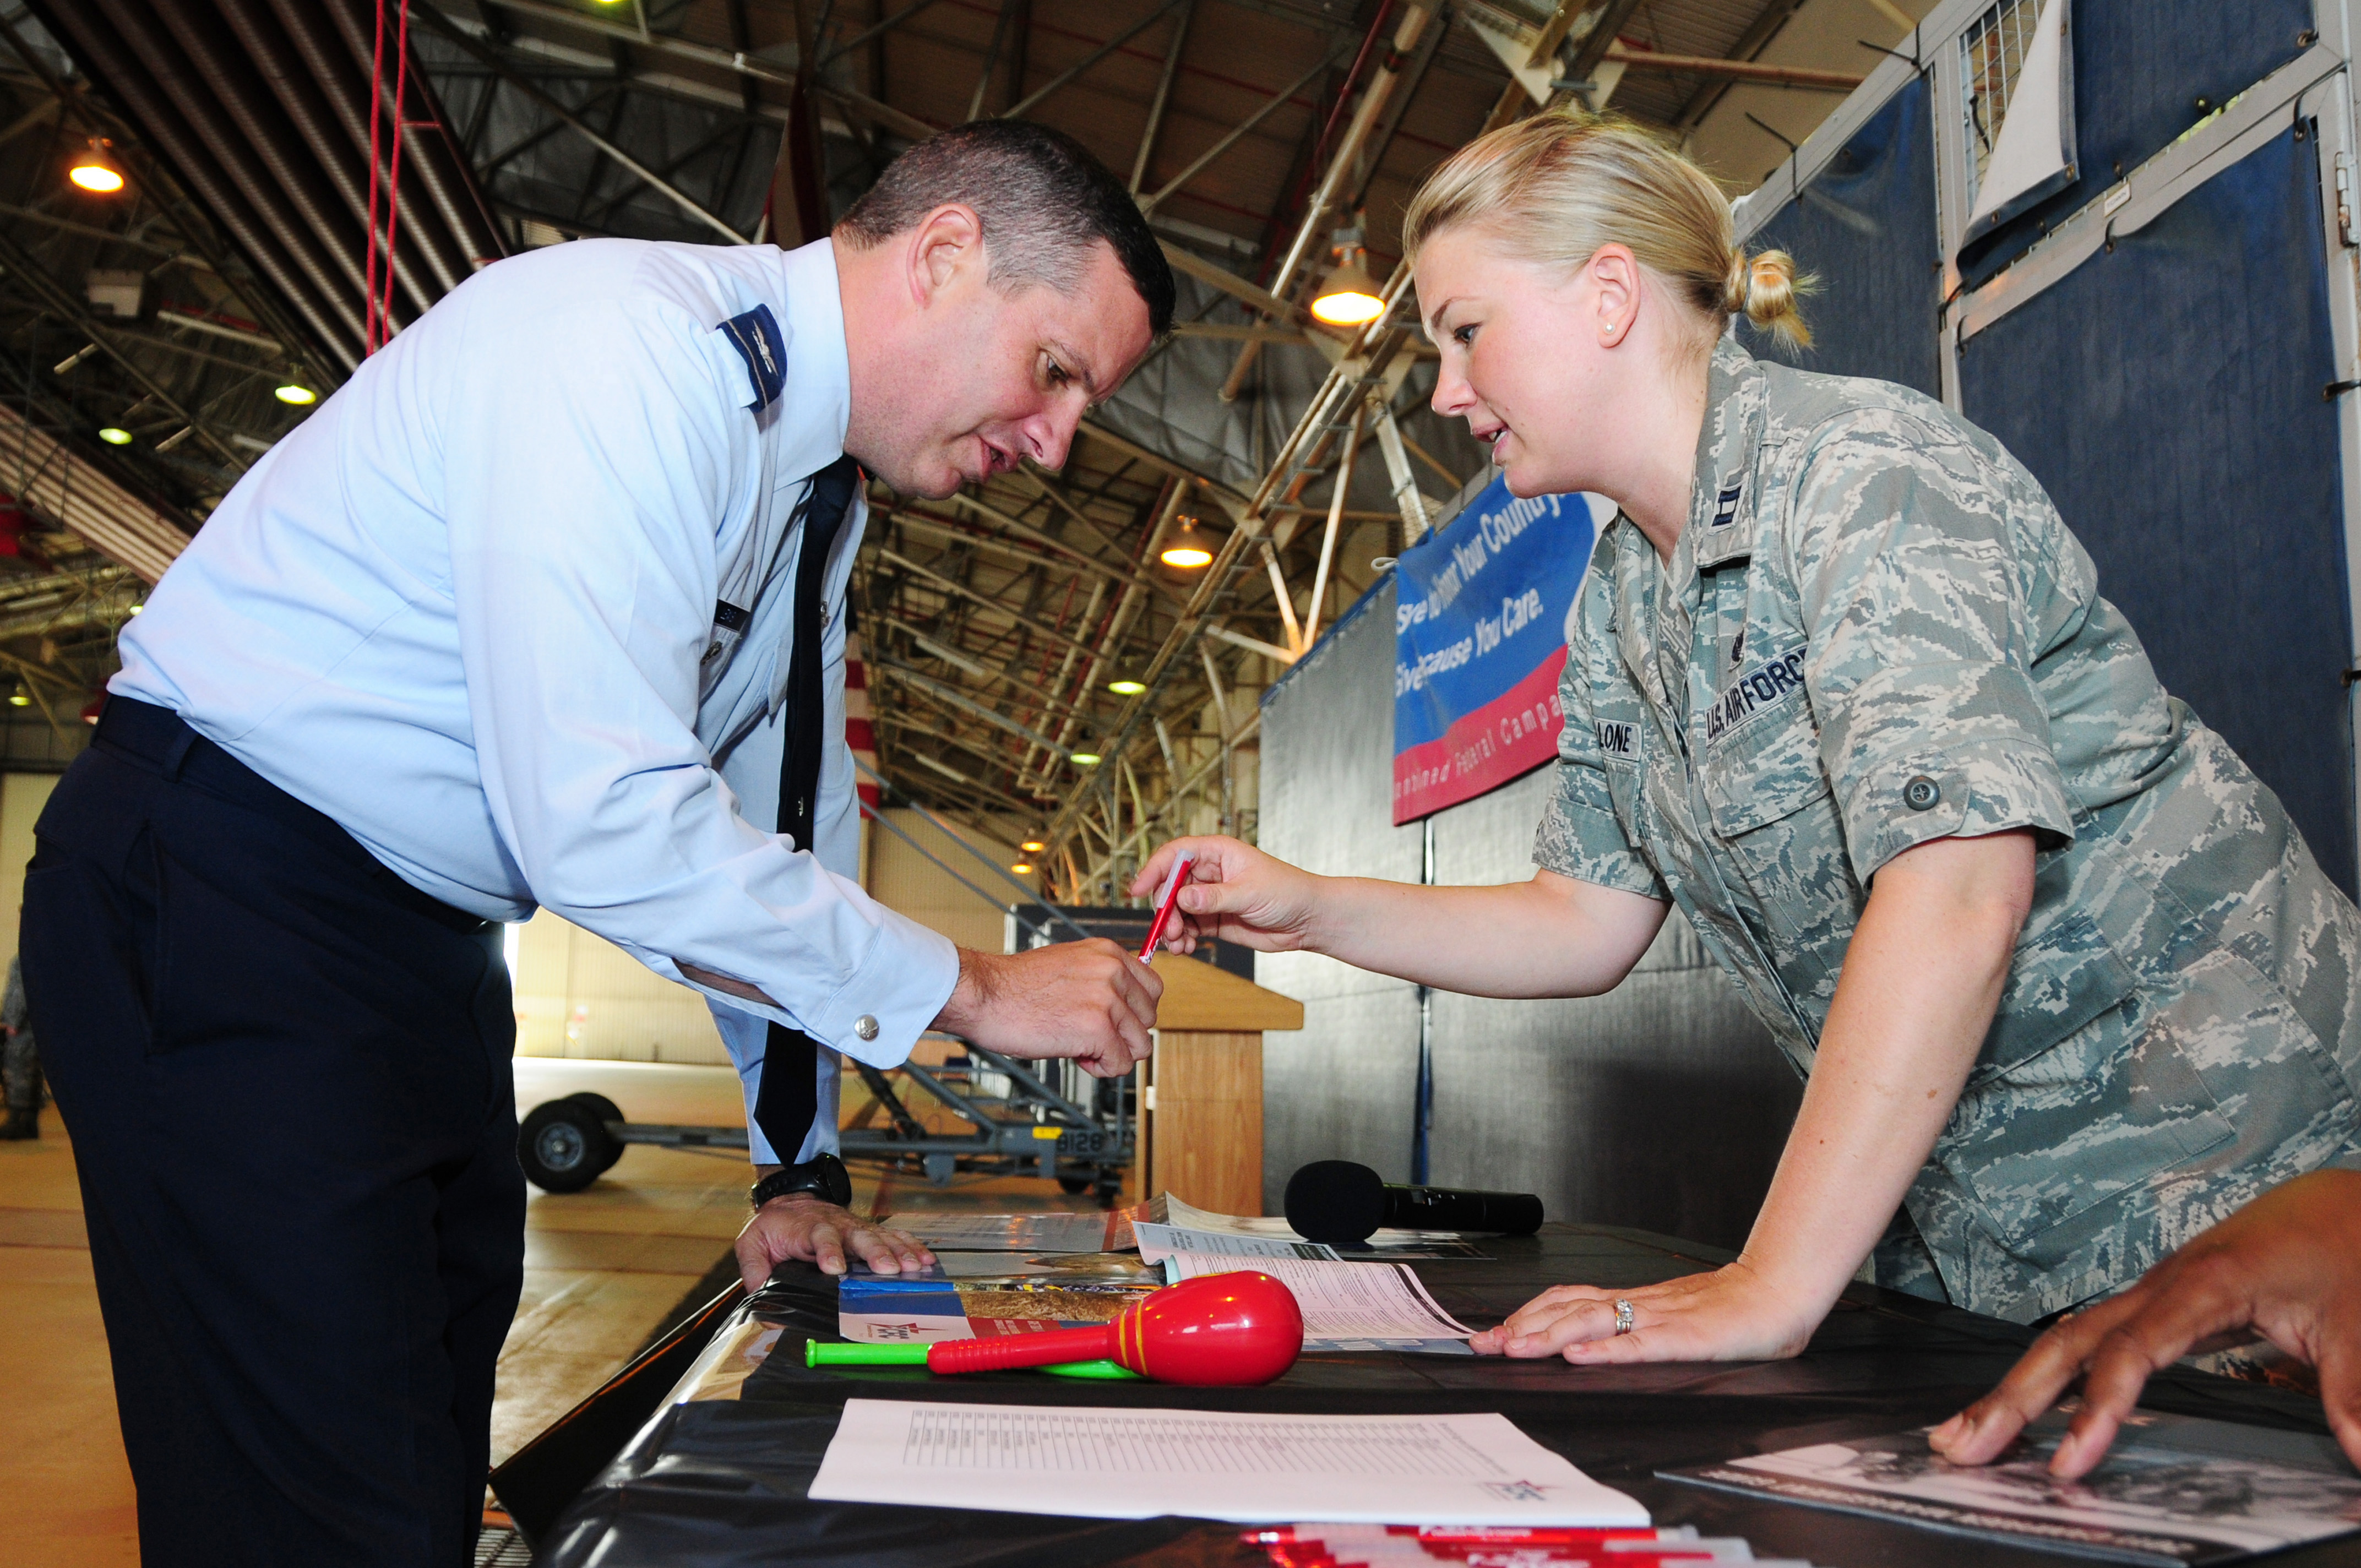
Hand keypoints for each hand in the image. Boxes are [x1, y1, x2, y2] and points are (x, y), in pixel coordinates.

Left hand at [735, 1195, 936, 1287]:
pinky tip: (927, 1260)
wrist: (792, 1200)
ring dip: (900, 1251)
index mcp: (808, 1228)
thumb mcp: (752, 1242)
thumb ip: (754, 1268)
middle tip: (889, 1269)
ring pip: (882, 1236)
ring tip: (916, 1267)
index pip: (820, 1236)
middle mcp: (838, 1226)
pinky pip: (894, 1236)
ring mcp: (857, 1229)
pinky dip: (912, 1246)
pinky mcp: (869, 1233)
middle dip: (876, 1252)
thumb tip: (761, 1297)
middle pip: (860, 1236)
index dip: (828, 1250)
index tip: (835, 1267)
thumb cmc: (775, 1226)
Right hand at [932, 940, 1159, 1076]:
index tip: (1110, 1021)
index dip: (1133, 1013)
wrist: (985, 994)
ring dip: (1111, 1054)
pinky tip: (1075, 1055)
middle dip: (1123, 1035)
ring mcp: (1108, 1000)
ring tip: (1080, 1045)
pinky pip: (1120, 1063)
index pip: (1153, 988)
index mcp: (1108, 953)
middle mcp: (1113, 971)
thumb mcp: (1069, 964)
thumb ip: (1100, 979)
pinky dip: (1100, 1068)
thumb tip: (1124, 1007)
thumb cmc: (1016, 986)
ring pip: (1140, 1045)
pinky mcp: (1098, 1028)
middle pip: (1149, 1019)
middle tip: (1089, 1035)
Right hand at [1128, 836, 1325, 954]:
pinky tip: (1186, 947)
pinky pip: (1188, 927)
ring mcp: (1210, 897)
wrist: (1308, 919)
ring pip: (1176, 910)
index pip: (1176, 855)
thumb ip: (1214, 897)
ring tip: (1179, 944)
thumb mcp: (1249, 892)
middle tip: (1169, 929)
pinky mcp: (1214, 919)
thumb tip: (1182, 898)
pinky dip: (1182, 938)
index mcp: (1217, 852)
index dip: (1154, 870)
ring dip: (1171, 927)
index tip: (1137, 890)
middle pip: (1171, 885)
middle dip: (1164, 908)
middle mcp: (1210, 872)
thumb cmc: (1287, 892)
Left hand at [1468, 1260, 1822, 1363]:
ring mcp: (1663, 1318)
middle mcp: (1640, 1304)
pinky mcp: (1689, 1338)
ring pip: (1596, 1321)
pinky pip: (1642, 1344)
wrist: (1778, 1292)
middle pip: (1570, 1309)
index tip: (1492, 1332)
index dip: (1527, 1314)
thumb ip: (1634, 1327)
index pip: (1568, 1300)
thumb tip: (1588, 1343)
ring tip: (1517, 1348)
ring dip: (1551, 1336)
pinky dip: (1607, 1351)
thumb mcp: (1671, 1316)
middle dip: (1523, 1327)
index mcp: (1635, 1300)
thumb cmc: (1730, 1311)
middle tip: (1485, 1344)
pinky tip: (1581, 1357)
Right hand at [1930, 1168, 2360, 1476]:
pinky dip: (2049, 1372)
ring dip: (2016, 1386)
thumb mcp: (2358, 1323)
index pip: (2131, 1351)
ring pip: (2067, 1336)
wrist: (2338, 1203)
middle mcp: (2164, 1284)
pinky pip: (2089, 1337)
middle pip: (2068, 1340)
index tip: (2071, 1459)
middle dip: (2012, 1395)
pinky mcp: (2159, 1302)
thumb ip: (2353, 1392)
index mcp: (2205, 1283)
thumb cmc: (2344, 1247)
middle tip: (1964, 1444)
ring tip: (1969, 1431)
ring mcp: (2154, 1291)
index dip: (2096, 1407)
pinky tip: (2030, 1403)